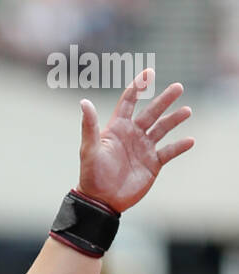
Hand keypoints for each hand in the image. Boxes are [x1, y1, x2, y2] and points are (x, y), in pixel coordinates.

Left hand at [77, 69, 193, 212]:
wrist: (101, 200)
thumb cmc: (92, 174)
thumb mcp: (90, 149)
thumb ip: (89, 125)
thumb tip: (84, 102)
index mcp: (118, 128)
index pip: (130, 101)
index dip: (139, 86)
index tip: (149, 72)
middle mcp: (133, 135)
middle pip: (151, 112)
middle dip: (164, 100)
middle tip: (178, 87)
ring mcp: (144, 149)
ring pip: (163, 129)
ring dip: (175, 119)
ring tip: (187, 110)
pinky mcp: (152, 164)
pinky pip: (169, 152)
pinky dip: (179, 146)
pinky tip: (190, 140)